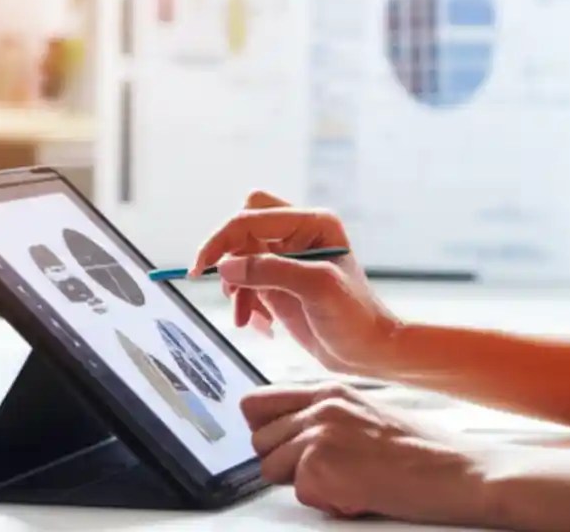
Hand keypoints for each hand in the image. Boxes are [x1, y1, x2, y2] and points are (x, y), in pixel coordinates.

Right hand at [191, 190, 401, 374]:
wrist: (367, 352)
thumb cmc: (355, 318)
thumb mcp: (316, 288)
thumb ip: (270, 271)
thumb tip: (226, 266)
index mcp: (313, 223)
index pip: (252, 218)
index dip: (222, 240)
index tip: (202, 268)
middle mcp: (298, 234)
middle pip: (242, 226)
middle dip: (228, 256)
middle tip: (223, 286)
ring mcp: (287, 257)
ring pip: (239, 256)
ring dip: (236, 288)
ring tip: (247, 318)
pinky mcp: (278, 281)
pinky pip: (245, 281)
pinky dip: (244, 302)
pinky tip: (259, 325)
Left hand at [242, 382, 485, 524]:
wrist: (456, 472)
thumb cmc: (422, 450)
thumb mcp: (365, 413)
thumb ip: (323, 415)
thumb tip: (286, 431)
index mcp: (329, 390)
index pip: (257, 402)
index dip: (262, 429)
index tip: (275, 445)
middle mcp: (320, 406)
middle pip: (258, 440)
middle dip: (282, 463)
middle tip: (324, 472)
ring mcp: (319, 433)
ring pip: (270, 468)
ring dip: (302, 483)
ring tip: (344, 481)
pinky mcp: (321, 464)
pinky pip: (297, 493)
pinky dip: (325, 502)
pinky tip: (356, 493)